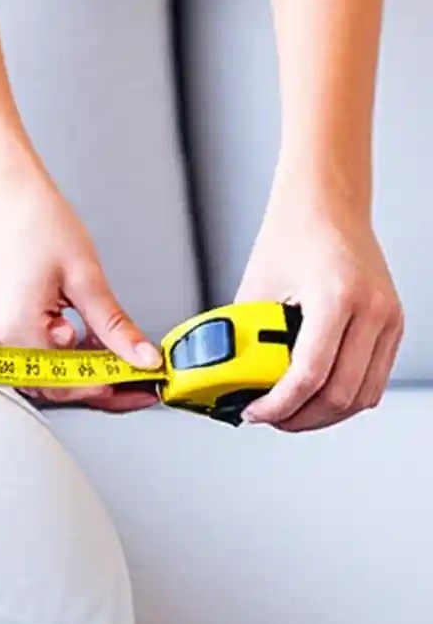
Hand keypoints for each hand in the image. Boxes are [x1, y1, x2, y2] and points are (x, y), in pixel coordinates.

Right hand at [0, 165, 162, 410]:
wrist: (3, 192)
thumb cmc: (37, 221)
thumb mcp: (86, 277)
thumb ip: (114, 326)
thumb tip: (142, 357)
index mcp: (15, 324)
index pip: (64, 379)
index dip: (101, 385)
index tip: (131, 383)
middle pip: (46, 380)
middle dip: (87, 377)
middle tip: (124, 369)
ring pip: (33, 367)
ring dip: (67, 363)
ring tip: (98, 344)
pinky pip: (18, 348)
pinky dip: (46, 348)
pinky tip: (70, 332)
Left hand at [235, 172, 402, 430]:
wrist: (326, 205)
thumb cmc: (290, 237)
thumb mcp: (256, 288)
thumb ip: (248, 334)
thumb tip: (229, 378)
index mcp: (336, 298)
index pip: (310, 375)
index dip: (279, 405)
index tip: (255, 412)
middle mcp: (373, 310)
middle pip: (342, 395)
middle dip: (301, 418)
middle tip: (269, 418)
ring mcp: (390, 318)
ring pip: (364, 395)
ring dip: (325, 414)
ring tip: (289, 412)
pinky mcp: (394, 324)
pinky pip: (374, 378)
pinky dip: (344, 396)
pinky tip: (314, 396)